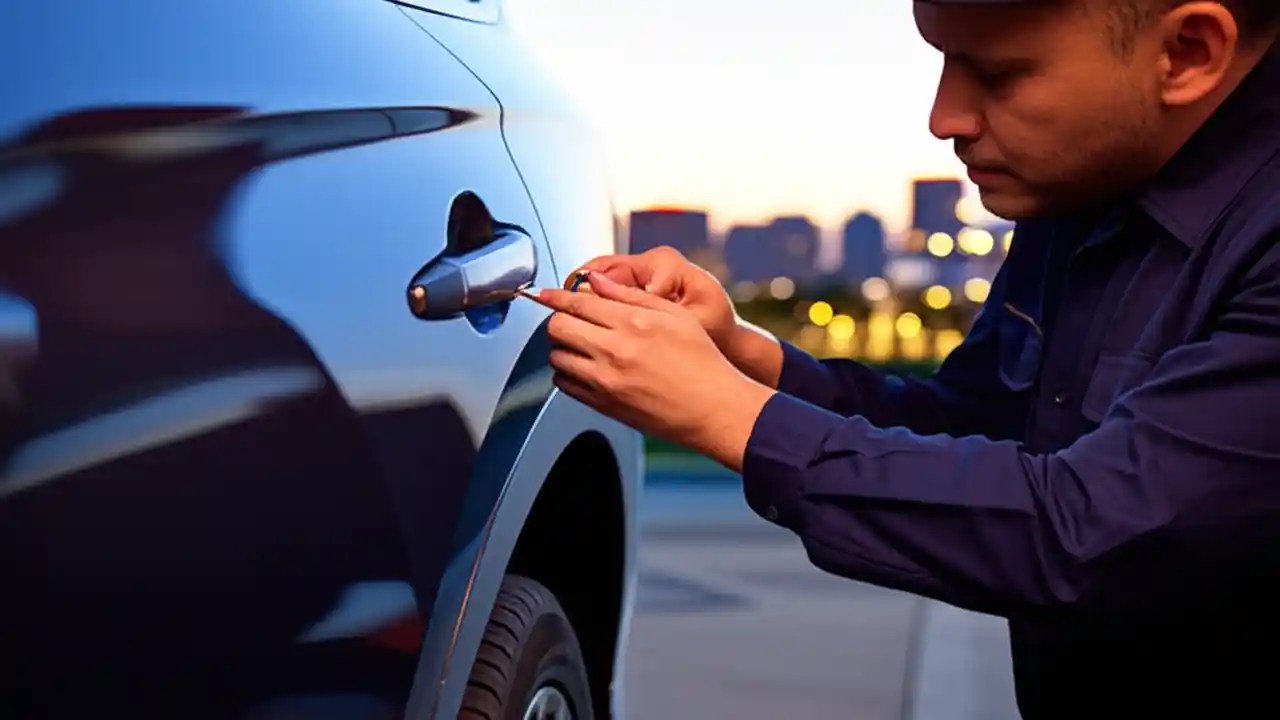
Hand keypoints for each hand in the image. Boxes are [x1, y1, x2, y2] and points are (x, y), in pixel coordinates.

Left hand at [567, 247, 785, 387]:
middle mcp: (614, 351)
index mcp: (633, 324)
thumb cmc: (701, 362)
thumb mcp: (674, 316)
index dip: (557, 296)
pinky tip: (586, 368)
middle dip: (559, 320)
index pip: (578, 302)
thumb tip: (597, 281)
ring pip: (557, 357)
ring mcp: (606, 381)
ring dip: (563, 347)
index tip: (547, 295)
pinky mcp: (603, 405)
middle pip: (558, 328)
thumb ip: (630, 296)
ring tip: (581, 345)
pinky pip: (565, 385)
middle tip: (570, 320)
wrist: (712, 408)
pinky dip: (567, 373)